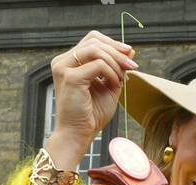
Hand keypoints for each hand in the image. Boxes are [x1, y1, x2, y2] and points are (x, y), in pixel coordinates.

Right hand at [46, 31, 137, 163]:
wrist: (78, 134)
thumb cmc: (92, 114)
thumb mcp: (110, 87)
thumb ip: (118, 69)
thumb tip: (130, 50)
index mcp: (69, 62)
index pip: (91, 40)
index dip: (112, 43)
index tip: (129, 54)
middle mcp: (62, 61)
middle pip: (93, 40)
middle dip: (117, 51)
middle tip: (133, 65)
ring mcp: (63, 68)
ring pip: (95, 49)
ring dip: (116, 63)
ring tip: (122, 79)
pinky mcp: (70, 77)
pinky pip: (98, 65)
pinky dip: (111, 73)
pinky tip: (115, 85)